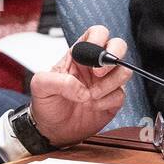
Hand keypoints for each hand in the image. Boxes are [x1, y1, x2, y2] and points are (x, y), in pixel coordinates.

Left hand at [29, 25, 132, 147]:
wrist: (52, 130)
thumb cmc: (46, 104)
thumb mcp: (40, 86)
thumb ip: (57, 81)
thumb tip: (82, 88)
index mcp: (77, 56)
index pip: (96, 33)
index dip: (98, 38)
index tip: (91, 56)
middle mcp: (94, 66)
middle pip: (118, 45)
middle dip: (112, 56)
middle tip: (98, 73)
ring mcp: (105, 82)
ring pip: (124, 71)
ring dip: (108, 84)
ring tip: (90, 96)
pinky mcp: (112, 99)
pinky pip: (121, 95)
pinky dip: (107, 101)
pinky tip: (93, 106)